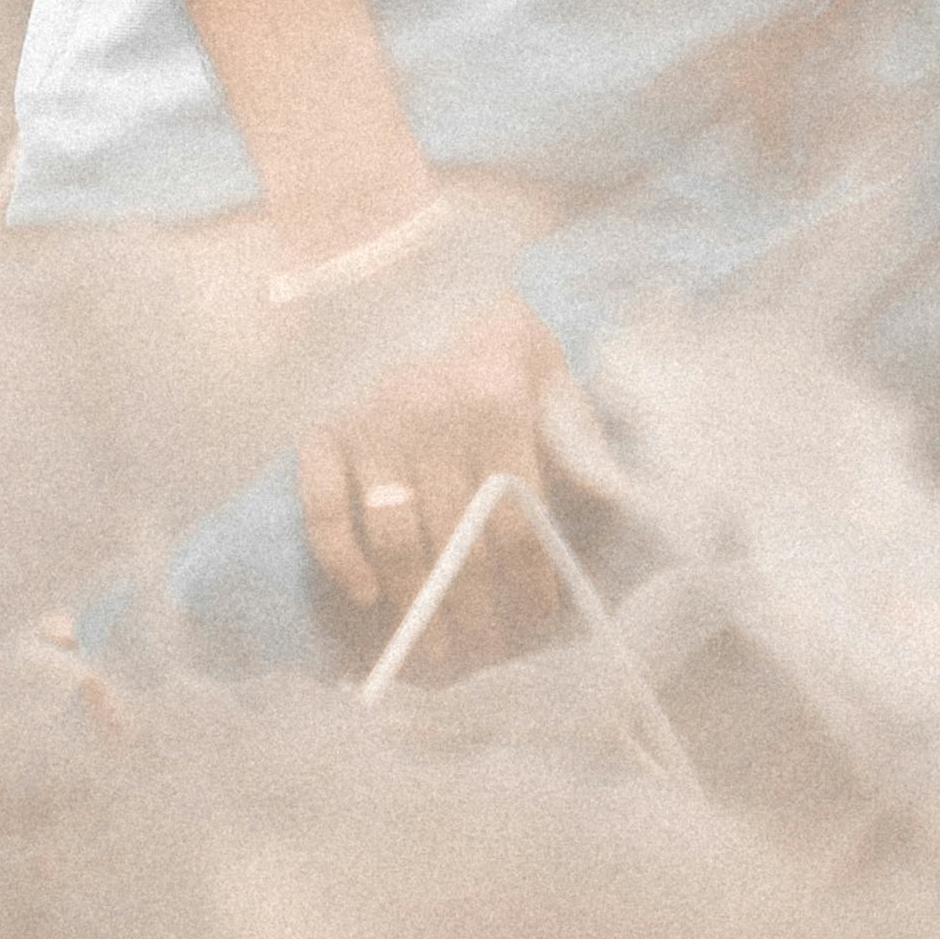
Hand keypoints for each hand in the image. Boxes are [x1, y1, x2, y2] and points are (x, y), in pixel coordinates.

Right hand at [300, 288, 566, 673]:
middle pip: (453, 543)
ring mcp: (370, 422)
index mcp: (496, 402)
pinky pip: (323, 508)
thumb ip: (580, 447)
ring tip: (433, 654)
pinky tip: (364, 598)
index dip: (528, 582)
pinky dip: (339, 559)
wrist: (421, 280)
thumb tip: (616, 513)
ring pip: (391, 538)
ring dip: (412, 607)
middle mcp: (429, 412)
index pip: (515, 519)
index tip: (535, 624)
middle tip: (482, 657)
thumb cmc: (503, 348)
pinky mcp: (323, 431)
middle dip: (471, 613)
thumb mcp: (556, 382)